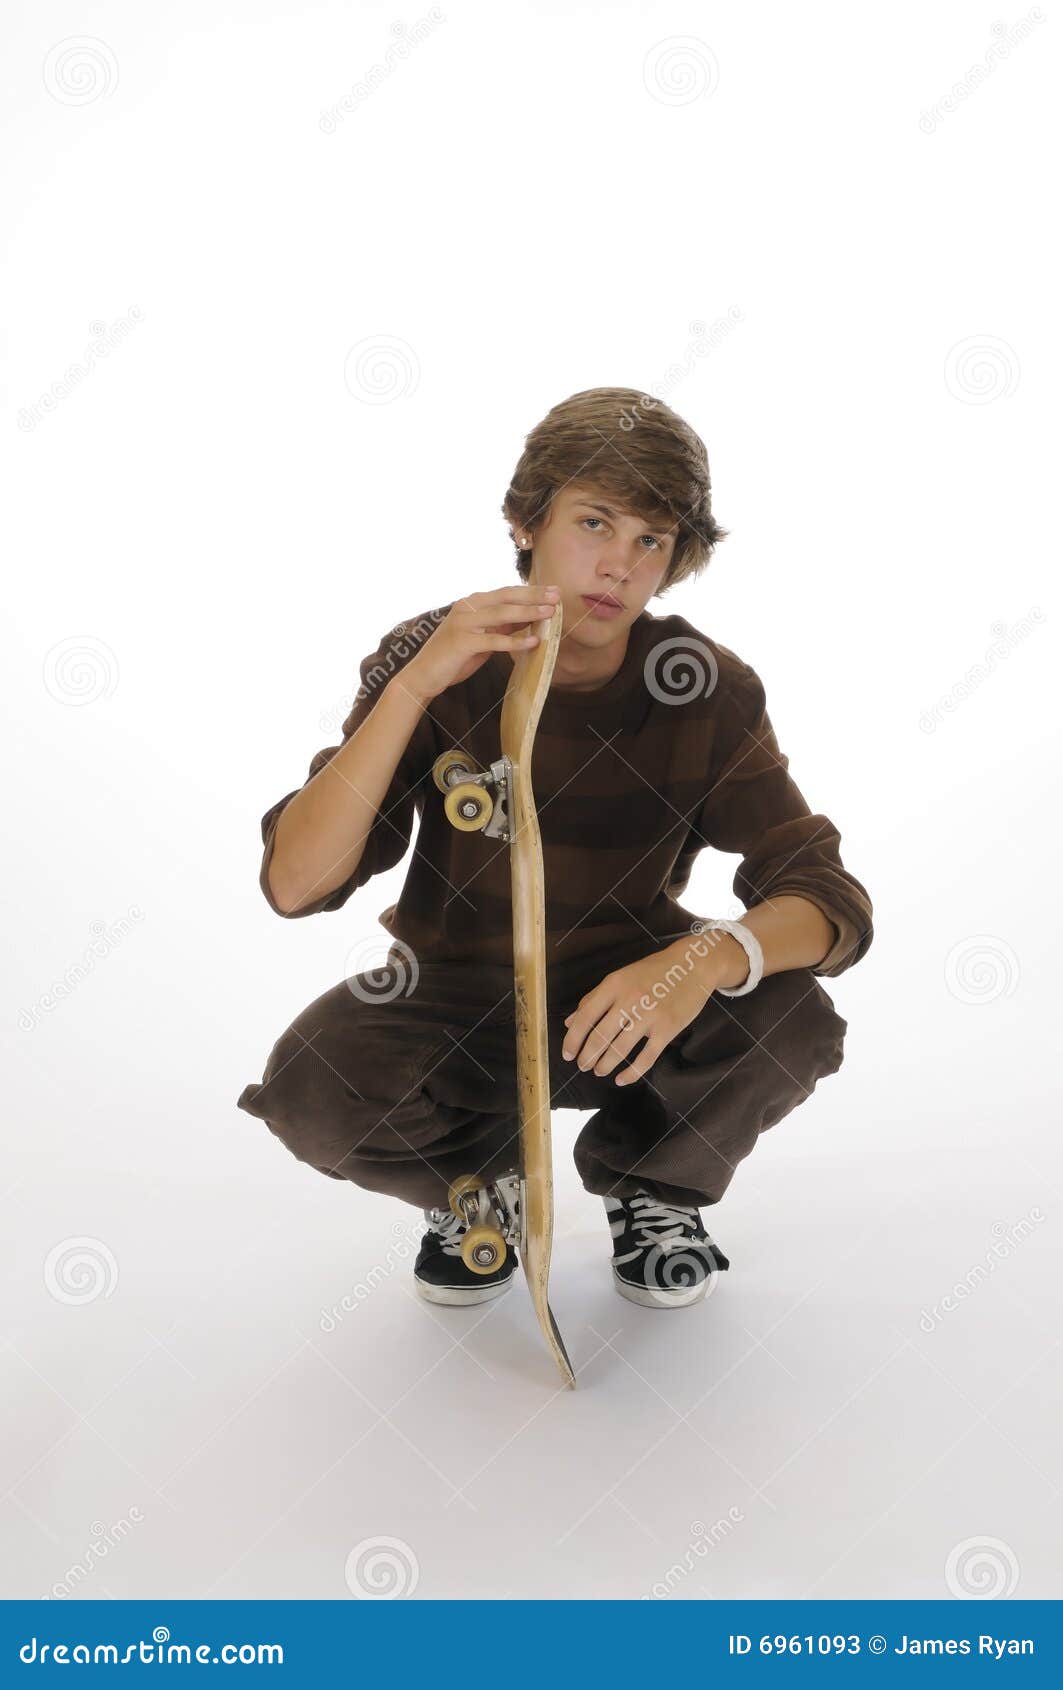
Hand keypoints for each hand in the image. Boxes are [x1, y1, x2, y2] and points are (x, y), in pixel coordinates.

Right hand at [404, 584, 559, 702]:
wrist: (424, 674)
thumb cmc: (455, 657)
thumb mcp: (483, 637)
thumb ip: (502, 626)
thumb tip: (531, 617)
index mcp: (472, 603)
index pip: (506, 592)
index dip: (530, 591)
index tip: (553, 590)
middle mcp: (467, 608)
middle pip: (506, 597)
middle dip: (533, 596)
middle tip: (557, 595)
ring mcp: (463, 624)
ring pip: (501, 614)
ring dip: (528, 613)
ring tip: (550, 613)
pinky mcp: (462, 642)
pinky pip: (493, 640)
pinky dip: (515, 641)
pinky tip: (534, 642)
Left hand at [560, 941, 720, 1086]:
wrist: (693, 965)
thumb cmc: (653, 971)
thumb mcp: (620, 977)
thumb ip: (594, 998)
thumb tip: (569, 1022)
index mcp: (614, 985)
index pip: (585, 1016)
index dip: (573, 1039)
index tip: (567, 1054)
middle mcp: (629, 1000)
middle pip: (600, 1036)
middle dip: (587, 1056)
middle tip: (583, 1066)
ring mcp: (649, 1015)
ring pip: (620, 1049)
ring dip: (605, 1065)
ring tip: (599, 1071)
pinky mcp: (668, 1029)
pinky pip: (646, 1058)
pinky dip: (631, 1073)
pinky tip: (621, 1080)